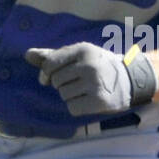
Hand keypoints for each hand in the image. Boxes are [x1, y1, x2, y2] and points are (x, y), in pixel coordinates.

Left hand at [25, 42, 156, 116]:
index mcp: (83, 50)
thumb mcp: (79, 55)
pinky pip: (72, 108)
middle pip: (55, 81)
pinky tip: (89, 100)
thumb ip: (52, 56)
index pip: (49, 64)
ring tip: (86, 90)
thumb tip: (27, 55)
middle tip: (78, 82)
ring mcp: (95, 84)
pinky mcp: (99, 101)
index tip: (49, 77)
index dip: (46, 73)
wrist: (131, 79)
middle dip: (62, 84)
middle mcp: (89, 65)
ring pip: (63, 95)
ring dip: (70, 96)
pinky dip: (77, 107)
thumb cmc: (99, 65)